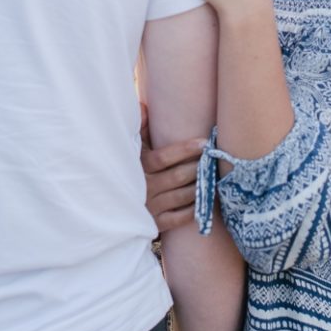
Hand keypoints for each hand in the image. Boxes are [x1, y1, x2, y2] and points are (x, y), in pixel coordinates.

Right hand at [140, 106, 203, 232]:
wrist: (114, 207)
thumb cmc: (128, 170)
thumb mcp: (131, 149)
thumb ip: (138, 128)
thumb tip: (145, 107)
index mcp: (139, 166)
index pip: (164, 157)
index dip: (185, 150)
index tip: (204, 143)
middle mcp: (145, 187)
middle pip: (178, 177)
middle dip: (199, 168)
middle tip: (215, 160)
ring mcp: (151, 207)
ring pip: (183, 197)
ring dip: (201, 188)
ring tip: (215, 178)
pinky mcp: (156, 223)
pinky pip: (180, 218)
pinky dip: (195, 209)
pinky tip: (205, 200)